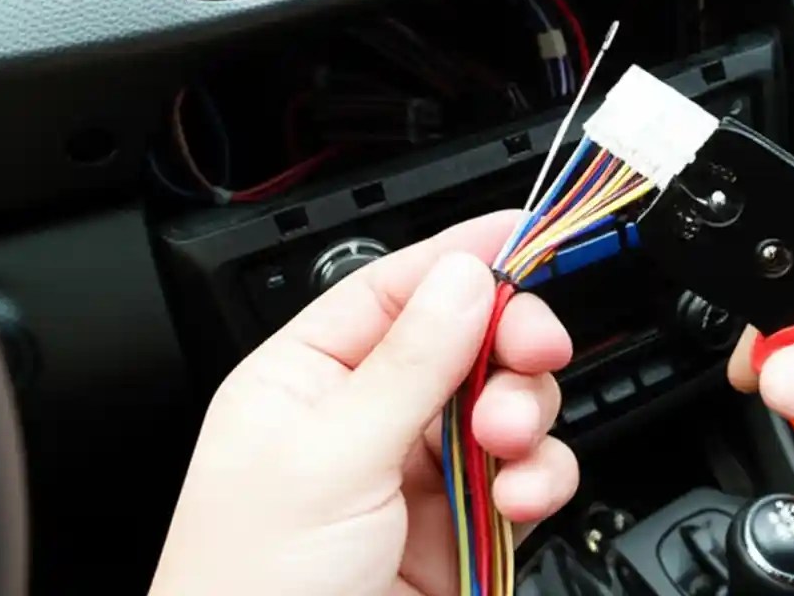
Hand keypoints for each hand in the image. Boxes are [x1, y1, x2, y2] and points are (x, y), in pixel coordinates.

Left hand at [150, 212, 577, 595]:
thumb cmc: (250, 590)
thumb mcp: (327, 458)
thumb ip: (408, 365)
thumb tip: (464, 275)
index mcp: (310, 378)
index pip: (394, 290)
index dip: (461, 256)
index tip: (524, 232)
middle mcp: (369, 417)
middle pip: (468, 340)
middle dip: (509, 341)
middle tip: (532, 347)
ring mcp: (423, 474)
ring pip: (508, 403)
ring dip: (524, 414)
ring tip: (505, 445)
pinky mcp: (470, 526)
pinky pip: (529, 474)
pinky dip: (543, 476)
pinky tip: (522, 497)